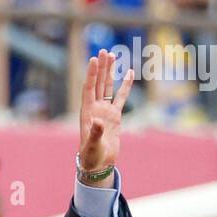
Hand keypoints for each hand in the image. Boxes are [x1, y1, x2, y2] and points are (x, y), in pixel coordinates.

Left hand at [79, 50, 133, 179]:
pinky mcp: (115, 116)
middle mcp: (95, 108)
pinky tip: (129, 73)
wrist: (98, 165)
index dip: (92, 74)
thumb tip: (98, 122)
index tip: (94, 59)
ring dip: (110, 72)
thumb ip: (95, 133)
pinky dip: (125, 86)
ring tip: (113, 56)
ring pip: (108, 87)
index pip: (89, 88)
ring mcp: (105, 111)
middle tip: (105, 51)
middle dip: (101, 67)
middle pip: (98, 83)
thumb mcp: (92, 146)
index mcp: (87, 112)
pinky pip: (121, 98)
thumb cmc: (91, 157)